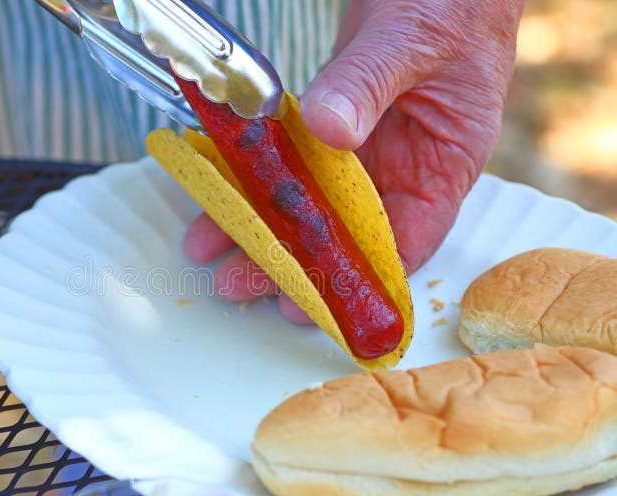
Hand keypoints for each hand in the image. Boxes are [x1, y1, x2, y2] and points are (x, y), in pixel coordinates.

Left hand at [184, 0, 524, 322]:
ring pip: (309, 202)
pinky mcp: (330, 124)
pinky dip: (255, 176)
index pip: (403, 241)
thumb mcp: (413, 39)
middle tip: (238, 283)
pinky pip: (289, 159)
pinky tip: (218, 190)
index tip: (307, 300)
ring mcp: (364, 146)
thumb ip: (370, 83)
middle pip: (343, 233)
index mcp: (444, 163)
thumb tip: (330, 130)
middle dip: (289, 262)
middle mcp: (403, 166)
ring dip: (261, 225)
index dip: (353, 277)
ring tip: (210, 248)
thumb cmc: (450, 1)